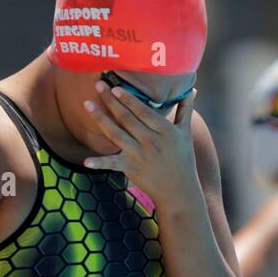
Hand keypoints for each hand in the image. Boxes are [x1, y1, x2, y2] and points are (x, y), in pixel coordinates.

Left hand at [83, 82, 200, 206]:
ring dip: (100, 118)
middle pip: (127, 118)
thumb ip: (186, 110)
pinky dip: (100, 164)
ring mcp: (140, 155)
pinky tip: (86, 161)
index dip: (129, 98)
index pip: (143, 111)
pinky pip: (113, 164)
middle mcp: (151, 141)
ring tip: (87, 104)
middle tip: (98, 85)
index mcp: (165, 130)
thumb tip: (191, 90)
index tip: (116, 87)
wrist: (179, 192)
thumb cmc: (183, 160)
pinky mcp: (131, 169)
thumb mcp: (186, 134)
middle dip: (111, 101)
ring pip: (116, 134)